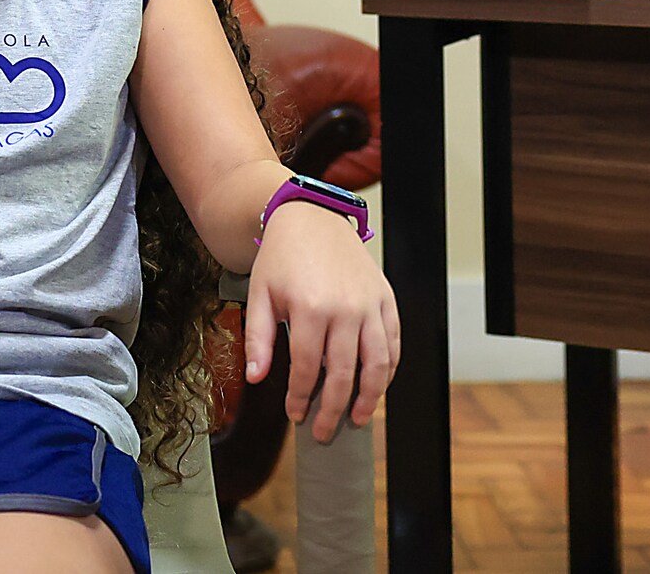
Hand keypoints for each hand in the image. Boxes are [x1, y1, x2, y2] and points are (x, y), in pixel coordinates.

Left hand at [245, 201, 400, 445]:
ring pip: (377, 365)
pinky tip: (377, 387)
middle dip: (332, 409)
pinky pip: (393, 343)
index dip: (300, 397)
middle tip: (323, 432)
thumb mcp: (260, 294)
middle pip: (343, 375)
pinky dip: (388, 370)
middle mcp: (346, 310)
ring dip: (369, 398)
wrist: (312, 218)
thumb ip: (257, 337)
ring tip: (356, 419)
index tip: (295, 415)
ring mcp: (371, 305)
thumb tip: (255, 377)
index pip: (307, 368)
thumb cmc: (282, 258)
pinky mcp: (386, 299)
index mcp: (310, 308)